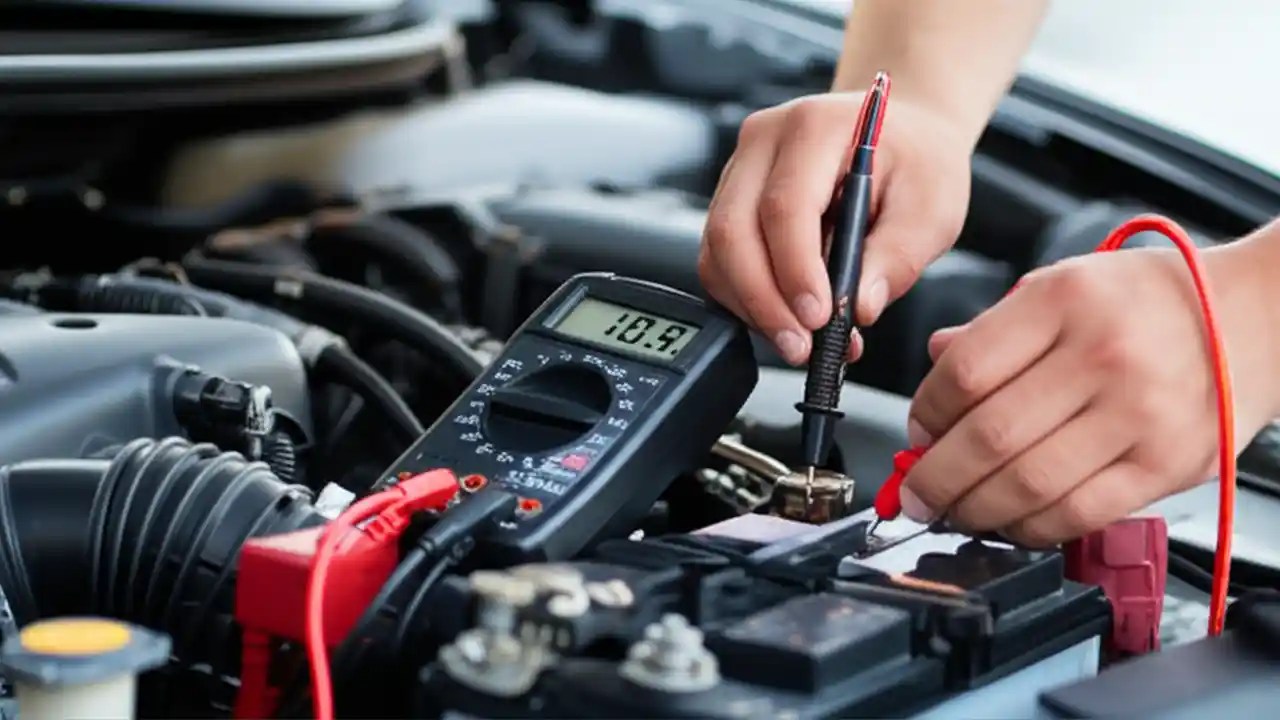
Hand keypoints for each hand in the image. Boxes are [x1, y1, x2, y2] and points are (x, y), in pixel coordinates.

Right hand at [698, 92, 971, 364]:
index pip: (785, 207)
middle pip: (734, 230)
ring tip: (798, 340)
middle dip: (763, 300)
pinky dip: (746, 296)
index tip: (819, 318)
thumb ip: (899, 256)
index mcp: (816, 128)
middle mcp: (765, 140)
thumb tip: (861, 308)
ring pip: (718, 250)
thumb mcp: (933, 207)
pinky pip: (719, 257)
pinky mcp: (732, 197)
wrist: (902, 133)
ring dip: (751, 305)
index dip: (795, 270)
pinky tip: (784, 315)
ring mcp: (740, 167)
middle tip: (800, 346)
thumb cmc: (917, 162)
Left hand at [901, 242, 1279, 546]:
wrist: (1259, 318)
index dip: (925, 412)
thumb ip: (996, 326)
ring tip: (954, 510)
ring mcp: (1138, 414)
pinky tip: (1010, 522)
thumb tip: (934, 359)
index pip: (966, 370)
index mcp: (1065, 300)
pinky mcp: (1166, 464)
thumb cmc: (1155, 300)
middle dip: (935, 475)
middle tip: (915, 491)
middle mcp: (1102, 356)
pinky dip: (1030, 527)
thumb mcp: (1067, 282)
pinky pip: (1078, 512)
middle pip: (988, 435)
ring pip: (1027, 482)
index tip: (916, 431)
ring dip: (974, 508)